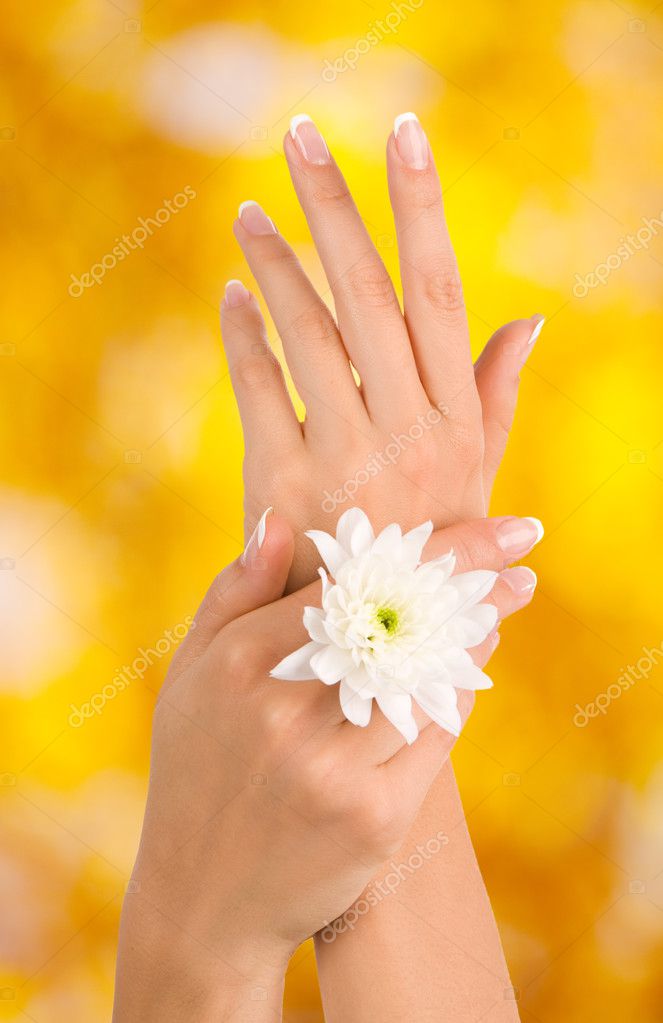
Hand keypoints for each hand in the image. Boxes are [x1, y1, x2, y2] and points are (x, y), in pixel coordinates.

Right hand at [113, 512, 537, 1020]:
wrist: (204, 901)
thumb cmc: (196, 770)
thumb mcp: (191, 674)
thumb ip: (235, 592)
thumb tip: (279, 520)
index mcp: (242, 663)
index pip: (354, 582)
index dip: (429, 550)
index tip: (490, 528)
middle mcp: (288, 712)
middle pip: (403, 623)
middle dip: (471, 581)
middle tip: (520, 550)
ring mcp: (334, 769)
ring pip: (429, 677)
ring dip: (475, 632)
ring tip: (508, 595)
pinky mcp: (373, 818)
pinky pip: (435, 737)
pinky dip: (459, 692)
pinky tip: (472, 662)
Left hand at [220, 113, 542, 589]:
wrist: (371, 646)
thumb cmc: (425, 548)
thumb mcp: (474, 476)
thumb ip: (496, 396)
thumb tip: (530, 318)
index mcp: (459, 422)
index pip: (442, 294)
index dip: (423, 209)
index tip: (403, 135)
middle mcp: (412, 433)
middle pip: (368, 293)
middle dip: (334, 205)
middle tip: (300, 135)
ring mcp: (349, 460)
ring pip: (308, 332)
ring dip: (275, 262)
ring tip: (250, 212)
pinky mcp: (287, 486)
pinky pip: (259, 390)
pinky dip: (243, 336)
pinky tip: (231, 296)